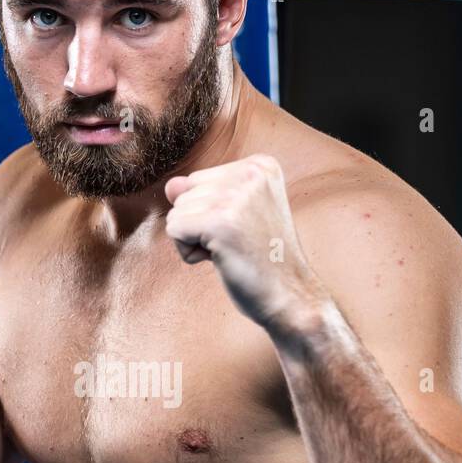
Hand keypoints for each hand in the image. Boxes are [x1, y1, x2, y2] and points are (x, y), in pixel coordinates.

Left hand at [164, 153, 318, 329]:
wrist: (291, 296)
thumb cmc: (263, 259)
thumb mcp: (238, 215)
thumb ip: (204, 193)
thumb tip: (170, 185)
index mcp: (260, 165)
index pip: (199, 180)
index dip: (211, 213)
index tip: (244, 229)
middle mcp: (250, 173)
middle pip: (186, 194)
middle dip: (200, 225)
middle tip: (238, 244)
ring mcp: (235, 196)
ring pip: (176, 213)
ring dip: (195, 241)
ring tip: (232, 252)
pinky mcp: (219, 222)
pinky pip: (174, 230)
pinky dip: (189, 253)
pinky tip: (221, 260)